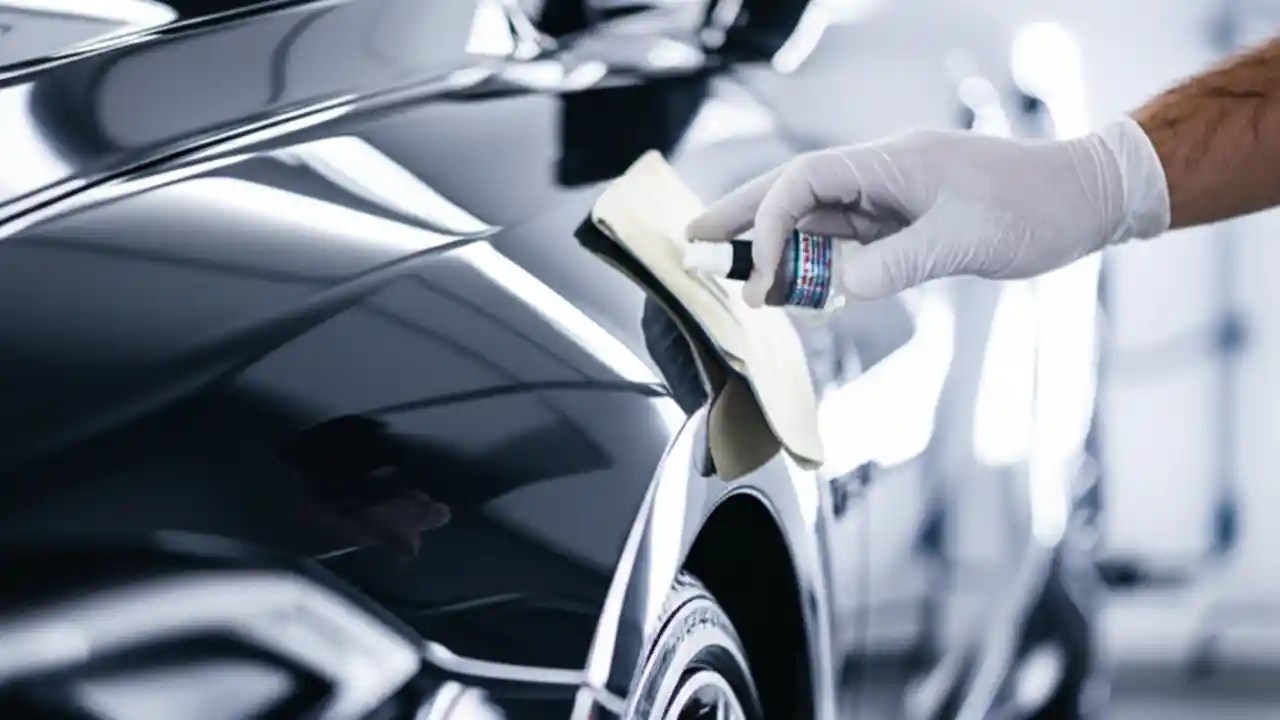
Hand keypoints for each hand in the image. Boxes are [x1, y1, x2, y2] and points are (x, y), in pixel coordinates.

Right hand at [687, 118, 1169, 306]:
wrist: (1084, 199)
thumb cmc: (1033, 207)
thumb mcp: (964, 240)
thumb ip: (896, 263)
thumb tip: (838, 289)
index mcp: (891, 163)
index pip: (805, 181)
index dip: (769, 220)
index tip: (758, 270)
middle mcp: (882, 175)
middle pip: (794, 190)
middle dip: (741, 216)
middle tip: (691, 241)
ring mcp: (892, 199)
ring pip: (816, 219)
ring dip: (777, 248)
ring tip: (737, 280)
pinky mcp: (905, 222)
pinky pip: (847, 241)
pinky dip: (817, 263)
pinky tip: (799, 285)